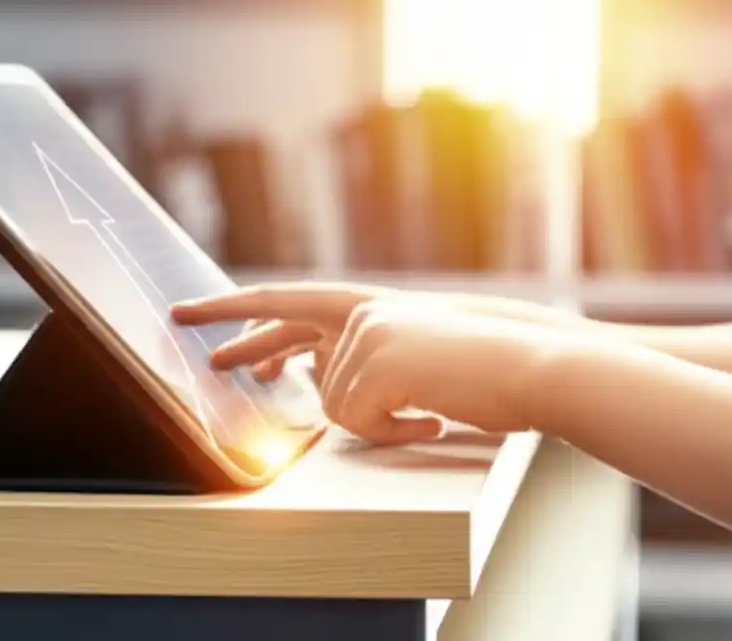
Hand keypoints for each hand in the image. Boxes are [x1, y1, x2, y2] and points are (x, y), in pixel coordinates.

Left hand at [173, 287, 553, 443]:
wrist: (536, 365)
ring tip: (430, 407)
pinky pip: (358, 420)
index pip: (292, 302)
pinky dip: (394, 430)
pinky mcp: (374, 359)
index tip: (197, 311)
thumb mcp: (420, 355)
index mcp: (375, 306)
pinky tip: (432, 414)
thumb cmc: (490, 370)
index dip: (240, 308)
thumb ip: (368, 356)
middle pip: (279, 323)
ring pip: (333, 402)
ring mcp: (365, 332)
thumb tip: (314, 376)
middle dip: (236, 337)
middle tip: (195, 338)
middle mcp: (362, 311)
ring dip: (377, 419)